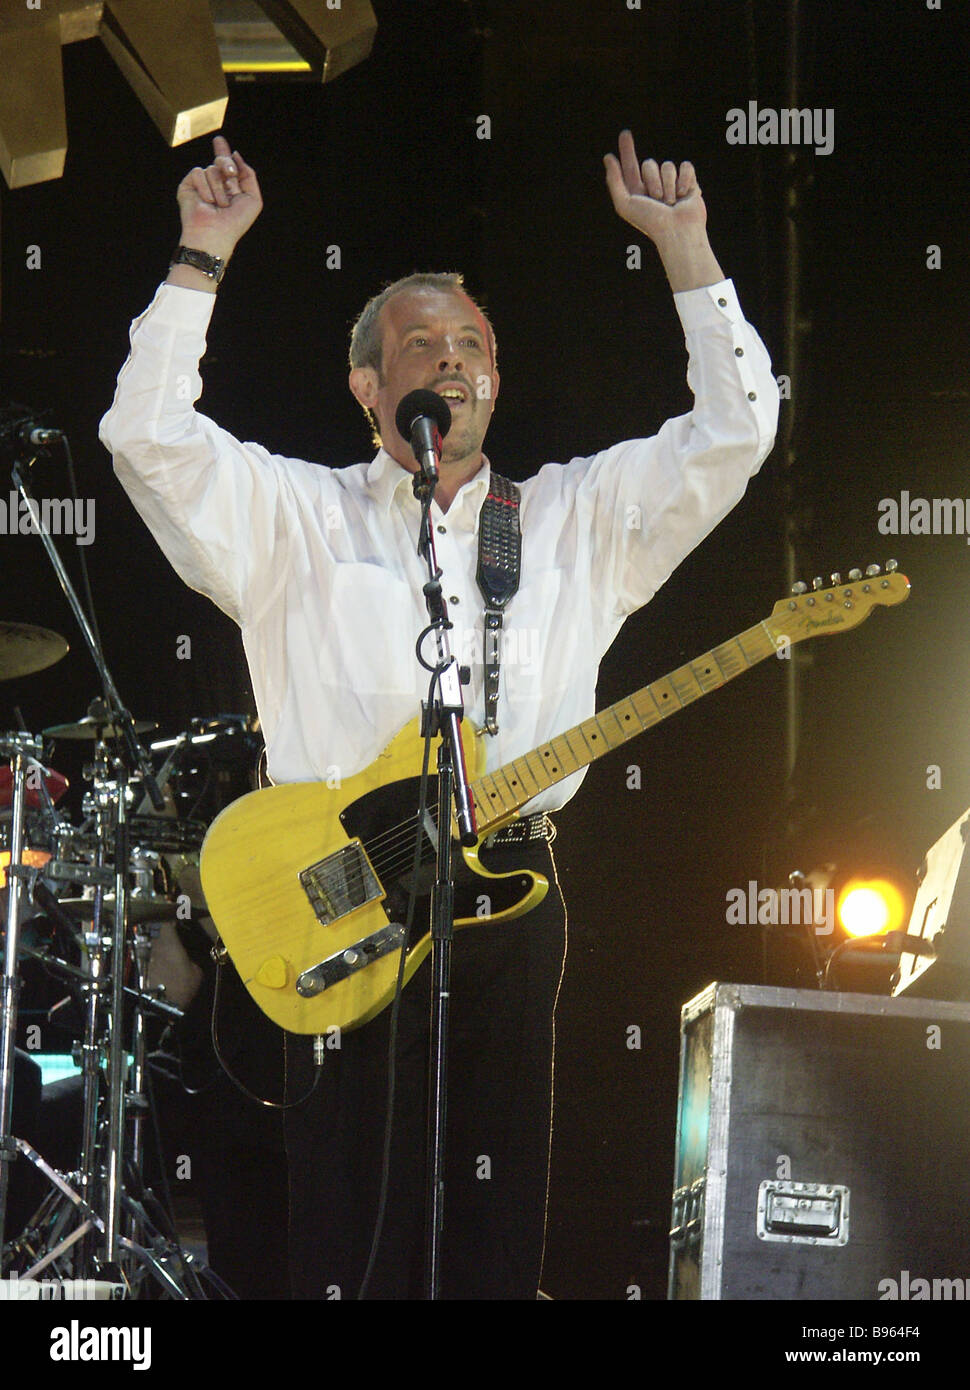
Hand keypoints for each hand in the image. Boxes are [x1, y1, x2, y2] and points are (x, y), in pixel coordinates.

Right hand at [175, 135, 262, 261]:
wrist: (215, 233)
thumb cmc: (235, 222)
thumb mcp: (253, 199)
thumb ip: (249, 175)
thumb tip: (236, 155)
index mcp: (229, 188)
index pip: (226, 166)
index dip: (224, 153)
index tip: (219, 141)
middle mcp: (215, 185)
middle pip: (220, 161)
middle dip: (226, 164)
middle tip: (230, 174)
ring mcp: (201, 186)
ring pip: (212, 169)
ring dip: (219, 188)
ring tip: (219, 205)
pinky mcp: (188, 185)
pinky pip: (198, 172)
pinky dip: (205, 187)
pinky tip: (206, 202)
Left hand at [603, 130, 705, 244]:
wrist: (677, 232)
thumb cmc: (650, 222)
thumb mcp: (625, 204)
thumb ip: (614, 181)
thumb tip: (608, 157)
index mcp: (637, 192)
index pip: (630, 166)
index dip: (627, 150)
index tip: (625, 134)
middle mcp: (653, 186)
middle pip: (650, 164)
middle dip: (653, 181)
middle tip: (657, 200)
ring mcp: (672, 184)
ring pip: (668, 165)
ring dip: (669, 185)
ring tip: (671, 203)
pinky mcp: (689, 182)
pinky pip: (685, 166)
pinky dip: (684, 180)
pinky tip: (685, 195)